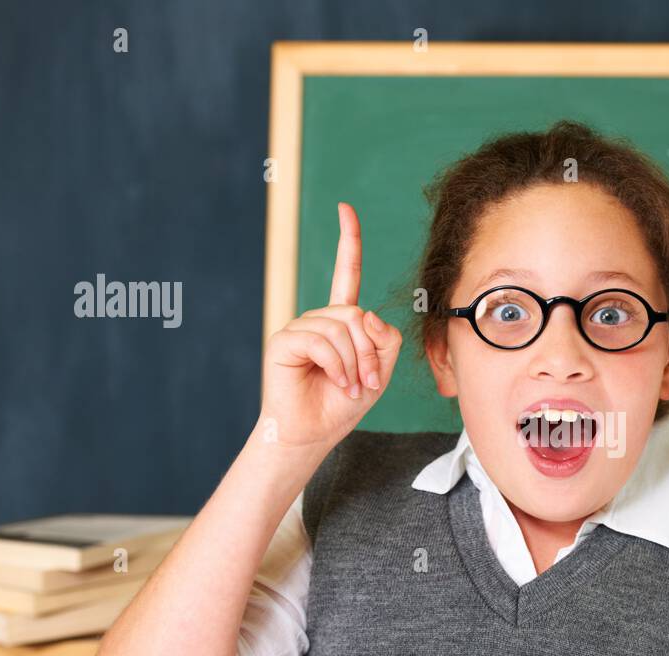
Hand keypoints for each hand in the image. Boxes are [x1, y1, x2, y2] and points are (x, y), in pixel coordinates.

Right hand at [259, 202, 401, 450]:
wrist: (313, 433)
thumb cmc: (342, 404)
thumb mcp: (378, 371)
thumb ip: (384, 340)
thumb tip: (368, 315)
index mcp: (341, 322)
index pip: (347, 274)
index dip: (348, 242)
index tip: (345, 209)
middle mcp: (318, 319)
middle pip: (356, 314)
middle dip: (368, 351)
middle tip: (366, 383)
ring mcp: (299, 328)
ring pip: (341, 327)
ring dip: (354, 362)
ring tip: (350, 387)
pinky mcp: (284, 341)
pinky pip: (320, 340)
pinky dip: (336, 365)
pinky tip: (335, 382)